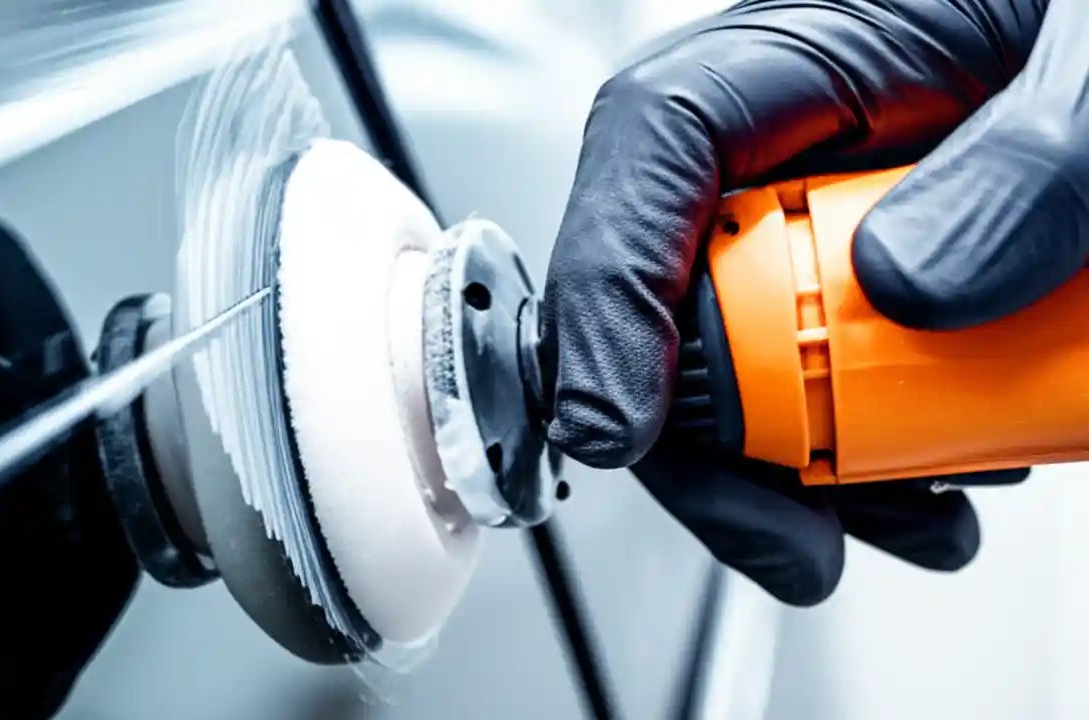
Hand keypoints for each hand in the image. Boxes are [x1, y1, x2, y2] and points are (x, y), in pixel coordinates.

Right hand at [543, 0, 1075, 604]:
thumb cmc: (1085, 24)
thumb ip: (1024, 162)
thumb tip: (912, 283)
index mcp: (804, 50)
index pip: (652, 141)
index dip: (608, 287)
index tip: (621, 419)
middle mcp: (787, 142)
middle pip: (668, 291)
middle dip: (703, 441)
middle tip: (782, 530)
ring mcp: (814, 225)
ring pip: (733, 369)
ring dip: (794, 474)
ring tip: (913, 518)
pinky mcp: (857, 291)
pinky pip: (812, 386)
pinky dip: (859, 461)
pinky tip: (934, 481)